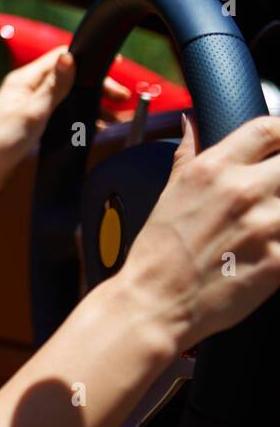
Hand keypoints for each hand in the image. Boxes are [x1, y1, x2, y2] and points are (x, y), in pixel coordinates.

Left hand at [0, 44, 130, 190]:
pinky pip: (60, 114)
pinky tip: (94, 129)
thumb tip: (69, 57)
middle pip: (67, 78)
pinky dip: (78, 118)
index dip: (87, 59)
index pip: (60, 58)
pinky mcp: (29, 124)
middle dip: (95, 86)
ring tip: (113, 118)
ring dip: (89, 104)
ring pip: (66, 98)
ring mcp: (27, 106)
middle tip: (120, 98)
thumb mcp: (33, 112)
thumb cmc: (0, 141)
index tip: (114, 65)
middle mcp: (25, 89)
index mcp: (23, 79)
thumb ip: (54, 86)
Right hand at [117, 114, 279, 352]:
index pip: (269, 128)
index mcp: (213, 169)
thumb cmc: (159, 252)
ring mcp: (267, 226)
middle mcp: (243, 191)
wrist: (157, 300)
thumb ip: (187, 154)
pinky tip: (274, 243)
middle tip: (276, 190)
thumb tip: (191, 126)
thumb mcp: (169, 192)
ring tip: (272, 221)